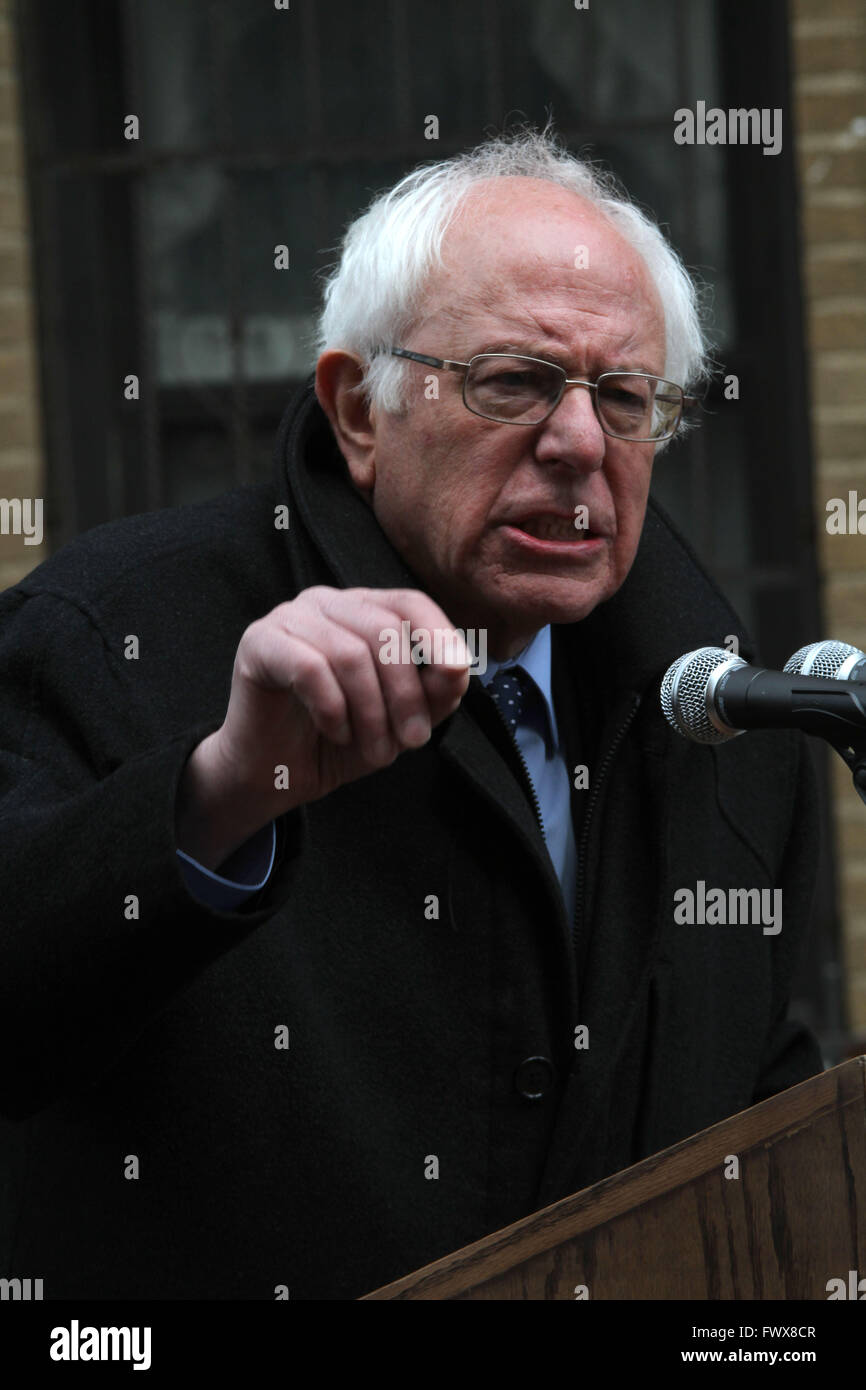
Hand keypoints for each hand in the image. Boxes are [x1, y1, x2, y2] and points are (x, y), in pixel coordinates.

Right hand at [175, 587, 472, 869]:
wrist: (276, 774)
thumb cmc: (339, 740)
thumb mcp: (400, 720)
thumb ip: (434, 692)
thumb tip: (458, 667)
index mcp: (362, 610)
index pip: (409, 603)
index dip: (438, 633)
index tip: (456, 673)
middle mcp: (326, 603)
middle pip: (384, 630)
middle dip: (407, 693)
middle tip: (413, 742)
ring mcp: (289, 617)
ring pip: (350, 653)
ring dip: (371, 713)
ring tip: (375, 751)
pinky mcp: (258, 642)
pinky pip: (309, 668)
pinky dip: (333, 709)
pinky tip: (337, 732)